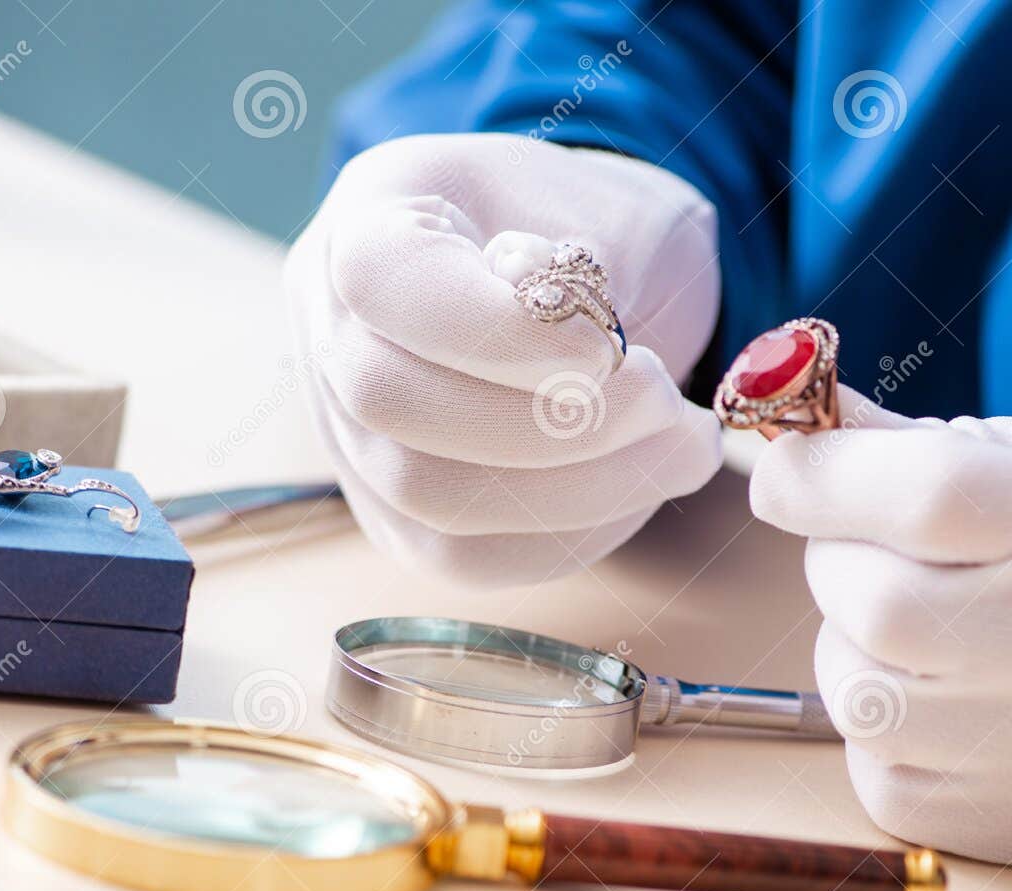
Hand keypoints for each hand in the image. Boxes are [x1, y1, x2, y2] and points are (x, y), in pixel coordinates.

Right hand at [283, 133, 721, 583]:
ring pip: (428, 496)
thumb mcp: (617, 213)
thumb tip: (566, 349)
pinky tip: (641, 483)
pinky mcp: (392, 515)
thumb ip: (587, 273)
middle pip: (390, 399)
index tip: (605, 349)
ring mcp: (348, 430)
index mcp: (370, 214)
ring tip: (684, 444)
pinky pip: (465, 555)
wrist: (590, 290)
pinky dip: (569, 533)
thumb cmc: (600, 231)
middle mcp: (328, 325)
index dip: (494, 330)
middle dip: (549, 420)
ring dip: (579, 487)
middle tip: (665, 403)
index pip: (382, 278)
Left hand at [752, 387, 1011, 869]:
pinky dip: (887, 732)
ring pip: (851, 690)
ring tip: (938, 626)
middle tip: (891, 547)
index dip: (822, 472)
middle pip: (861, 594)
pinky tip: (955, 700)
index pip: (915, 493)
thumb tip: (807, 428)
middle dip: (841, 557)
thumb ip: (931, 445)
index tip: (791, 467)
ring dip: (859, 646)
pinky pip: (877, 773)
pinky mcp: (1009, 825)